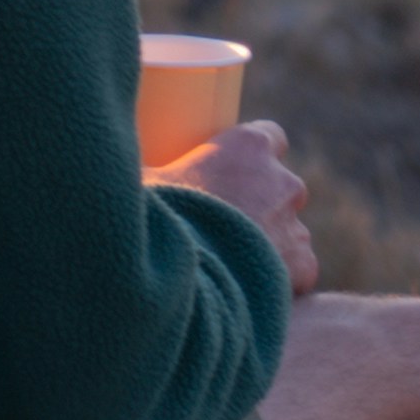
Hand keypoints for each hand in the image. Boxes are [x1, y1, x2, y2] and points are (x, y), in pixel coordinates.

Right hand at [162, 113, 318, 296]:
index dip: (254, 152)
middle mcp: (282, 180)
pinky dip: (284, 276)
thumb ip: (145, 168)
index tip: (234, 167)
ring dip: (272, 240)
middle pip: (282, 185)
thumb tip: (116, 162)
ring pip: (291, 229)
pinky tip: (254, 283)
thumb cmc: (165, 216)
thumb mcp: (144, 179)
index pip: (270, 135)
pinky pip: (301, 268)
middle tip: (227, 219)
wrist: (192, 277)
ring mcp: (296, 224)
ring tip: (235, 259)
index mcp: (249, 145)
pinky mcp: (303, 264)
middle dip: (263, 200)